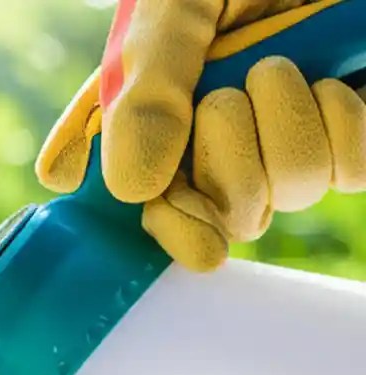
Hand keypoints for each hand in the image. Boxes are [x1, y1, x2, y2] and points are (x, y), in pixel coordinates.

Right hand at [143, 57, 365, 266]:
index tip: (206, 249)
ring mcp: (279, 146)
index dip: (176, 231)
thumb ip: (148, 90)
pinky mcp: (341, 139)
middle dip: (228, 150)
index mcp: (151, 121)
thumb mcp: (172, 17)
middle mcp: (212, 147)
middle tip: (225, 94)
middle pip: (230, 211)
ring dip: (287, 117)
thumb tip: (132, 190)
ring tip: (276, 69)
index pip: (151, 207)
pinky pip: (349, 172)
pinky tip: (325, 86)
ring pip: (292, 189)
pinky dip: (343, 123)